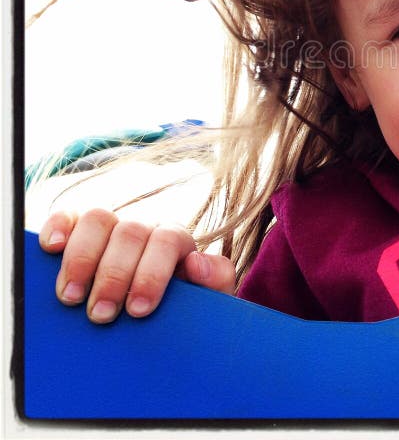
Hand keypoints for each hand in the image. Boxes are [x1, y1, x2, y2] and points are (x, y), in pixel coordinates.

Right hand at [39, 209, 235, 323]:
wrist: (155, 312)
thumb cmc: (178, 308)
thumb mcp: (205, 300)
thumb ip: (215, 281)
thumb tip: (197, 264)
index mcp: (175, 240)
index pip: (168, 240)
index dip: (153, 274)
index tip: (139, 310)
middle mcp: (143, 226)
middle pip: (130, 232)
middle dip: (113, 275)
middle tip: (101, 315)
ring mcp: (111, 225)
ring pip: (98, 219)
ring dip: (82, 258)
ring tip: (71, 298)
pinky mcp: (79, 229)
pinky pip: (69, 214)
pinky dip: (58, 226)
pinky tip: (52, 249)